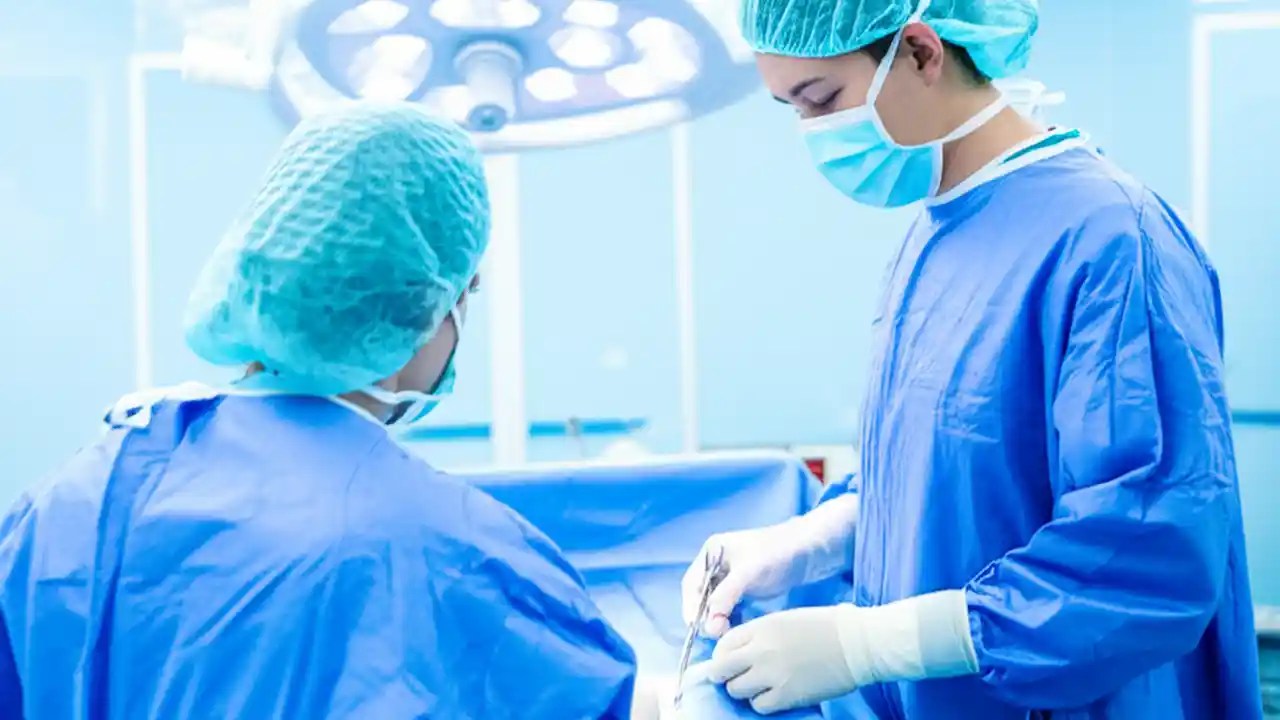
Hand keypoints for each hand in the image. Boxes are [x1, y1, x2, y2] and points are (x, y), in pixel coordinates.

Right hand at [681, 495, 858, 637]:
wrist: (811, 551)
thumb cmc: (778, 552)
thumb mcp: (749, 571)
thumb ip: (726, 595)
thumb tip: (707, 624)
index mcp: (712, 552)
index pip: (692, 583)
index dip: (691, 606)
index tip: (697, 626)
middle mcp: (718, 565)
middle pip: (701, 597)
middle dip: (705, 616)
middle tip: (716, 634)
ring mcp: (731, 578)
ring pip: (715, 606)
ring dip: (717, 621)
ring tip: (726, 636)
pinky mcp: (745, 590)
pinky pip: (730, 609)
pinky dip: (730, 620)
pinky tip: (736, 631)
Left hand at [699, 592, 978, 714]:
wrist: (858, 643)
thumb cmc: (827, 627)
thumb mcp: (786, 620)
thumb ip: (760, 634)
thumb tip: (740, 651)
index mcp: (762, 627)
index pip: (723, 645)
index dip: (722, 656)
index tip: (728, 663)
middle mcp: (761, 650)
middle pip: (722, 670)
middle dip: (724, 675)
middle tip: (734, 678)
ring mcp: (773, 674)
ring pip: (737, 690)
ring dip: (744, 690)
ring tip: (759, 687)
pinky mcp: (787, 695)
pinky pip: (759, 706)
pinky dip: (762, 703)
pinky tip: (774, 696)